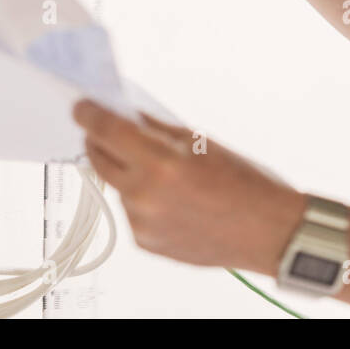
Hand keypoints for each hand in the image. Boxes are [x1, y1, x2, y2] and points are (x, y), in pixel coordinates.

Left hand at [73, 100, 305, 272]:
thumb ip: (157, 130)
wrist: (268, 230)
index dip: (89, 113)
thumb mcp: (200, 142)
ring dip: (127, 173)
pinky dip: (142, 199)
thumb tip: (126, 115)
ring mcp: (142, 222)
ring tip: (165, 175)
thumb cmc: (244, 183)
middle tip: (108, 131)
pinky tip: (172, 200)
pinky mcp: (146, 242)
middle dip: (99, 141)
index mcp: (159, 163)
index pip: (106, 129)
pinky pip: (131, 211)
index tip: (81, 106)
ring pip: (117, 186)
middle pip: (99, 159)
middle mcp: (143, 195)